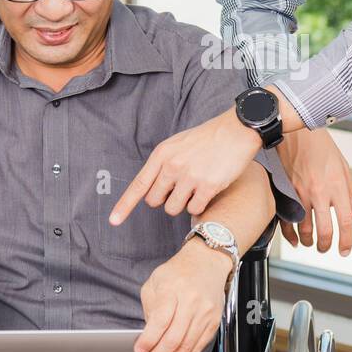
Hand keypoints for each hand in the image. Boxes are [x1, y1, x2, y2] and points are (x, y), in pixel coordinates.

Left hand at [110, 107, 262, 225]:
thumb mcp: (178, 143)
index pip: (139, 185)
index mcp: (162, 154)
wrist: (237, 130)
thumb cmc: (208, 137)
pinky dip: (199, 205)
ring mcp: (190, 177)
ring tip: (196, 186)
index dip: (124, 205)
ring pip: (173, 208)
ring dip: (183, 204)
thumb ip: (164, 163)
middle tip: (180, 188)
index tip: (114, 221)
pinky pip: (194, 209)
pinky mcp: (207, 186)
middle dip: (165, 199)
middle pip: (155, 201)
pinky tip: (208, 191)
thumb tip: (153, 186)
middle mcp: (172, 166)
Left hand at [134, 240, 231, 351]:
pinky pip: (198, 348)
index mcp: (174, 289)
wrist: (207, 262)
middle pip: (174, 338)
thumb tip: (147, 336)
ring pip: (187, 347)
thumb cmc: (179, 272)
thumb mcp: (155, 281)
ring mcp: (205, 314)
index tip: (138, 350)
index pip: (161, 321)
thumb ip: (150, 308)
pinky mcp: (213, 323)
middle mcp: (192, 302)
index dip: (148, 340)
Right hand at [276, 128, 351, 255]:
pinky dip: (289, 233)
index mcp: (337, 186)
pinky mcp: (286, 191)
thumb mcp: (343, 168)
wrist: (298, 132)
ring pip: (304, 228)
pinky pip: (286, 219)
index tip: (345, 250)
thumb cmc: (322, 147)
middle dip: (326, 245)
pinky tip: (294, 239)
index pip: (346, 221)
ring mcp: (301, 193)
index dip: (347, 240)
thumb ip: (350, 195)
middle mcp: (320, 192)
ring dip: (308, 241)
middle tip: (325, 249)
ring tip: (310, 243)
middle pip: (325, 230)